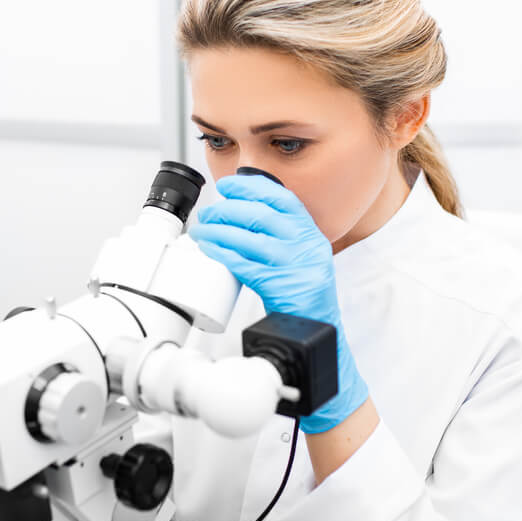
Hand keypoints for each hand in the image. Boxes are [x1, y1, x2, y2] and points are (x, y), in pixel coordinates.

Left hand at [188, 173, 368, 432]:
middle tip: (208, 213)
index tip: (229, 186)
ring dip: (220, 231)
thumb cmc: (303, 297)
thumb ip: (281, 238)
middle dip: (229, 210)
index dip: (254, 187)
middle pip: (263, 215)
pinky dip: (225, 254)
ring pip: (252, 238)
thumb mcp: (302, 258)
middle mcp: (307, 246)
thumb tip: (241, 218)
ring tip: (202, 230)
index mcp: (311, 235)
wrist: (319, 334)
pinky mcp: (284, 287)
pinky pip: (247, 265)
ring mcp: (297, 266)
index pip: (283, 199)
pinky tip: (210, 250)